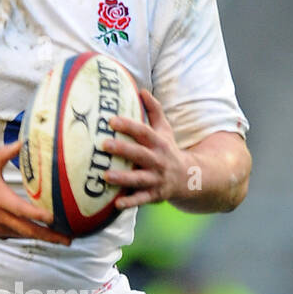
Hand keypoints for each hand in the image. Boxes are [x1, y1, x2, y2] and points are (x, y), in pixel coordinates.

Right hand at [0, 140, 71, 243]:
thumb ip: (7, 153)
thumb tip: (23, 140)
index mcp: (1, 200)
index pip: (22, 210)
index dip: (38, 215)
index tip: (53, 218)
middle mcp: (2, 218)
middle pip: (29, 231)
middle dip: (50, 236)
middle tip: (68, 239)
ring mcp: (0, 229)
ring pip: (25, 236)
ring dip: (44, 238)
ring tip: (62, 239)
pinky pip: (17, 236)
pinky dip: (31, 237)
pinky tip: (45, 236)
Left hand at [103, 90, 187, 207]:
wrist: (189, 178)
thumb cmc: (168, 150)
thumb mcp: (165, 130)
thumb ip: (154, 110)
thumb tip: (141, 89)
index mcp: (158, 143)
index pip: (143, 131)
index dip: (128, 125)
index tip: (111, 120)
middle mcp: (158, 160)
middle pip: (139, 154)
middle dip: (122, 149)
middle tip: (103, 144)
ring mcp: (156, 179)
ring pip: (139, 179)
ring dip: (123, 178)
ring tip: (105, 175)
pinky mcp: (155, 195)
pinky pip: (142, 199)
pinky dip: (130, 202)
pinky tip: (116, 204)